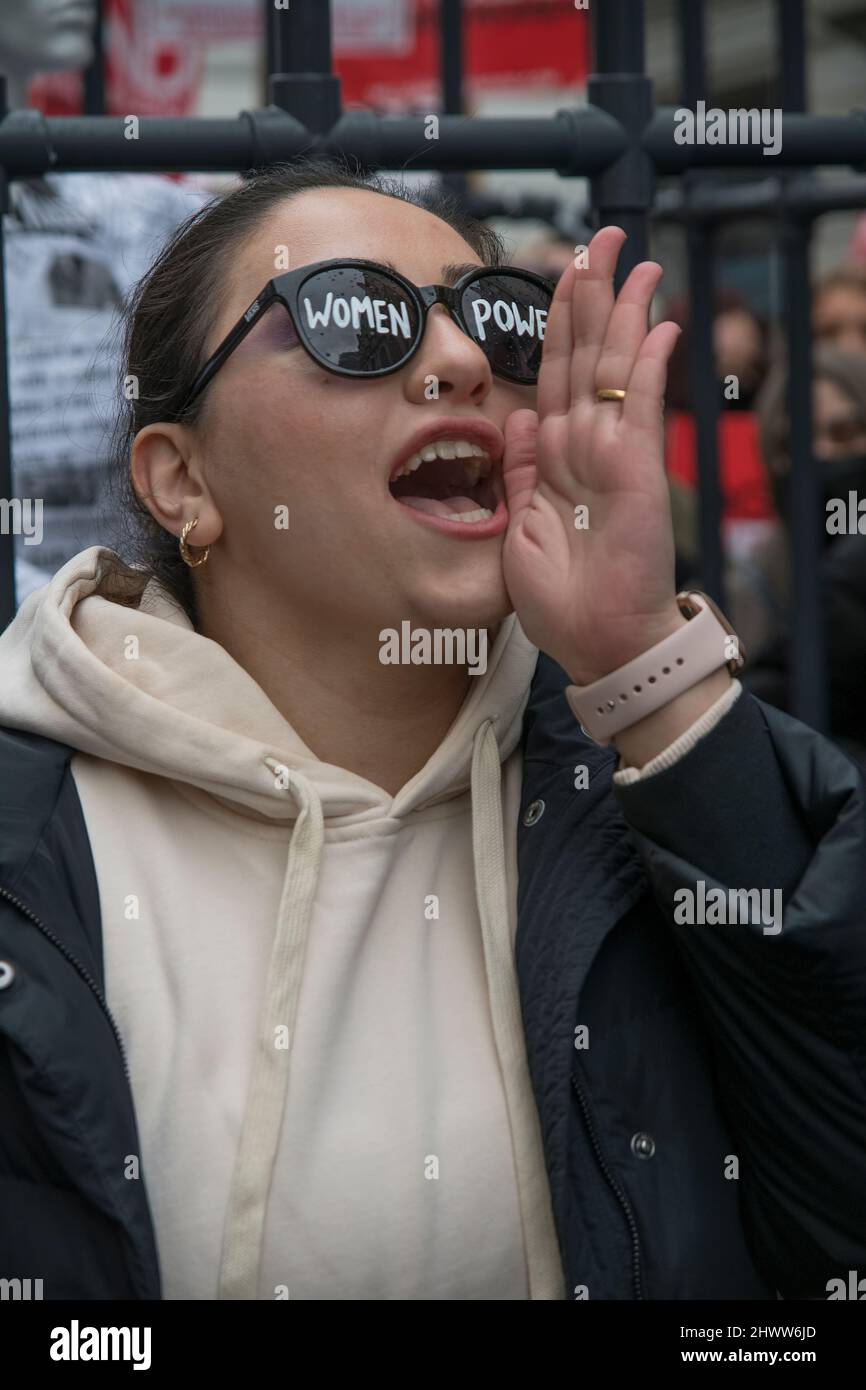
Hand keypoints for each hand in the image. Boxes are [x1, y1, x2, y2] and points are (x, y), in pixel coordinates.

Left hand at [501, 226, 684, 686]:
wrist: (601, 644)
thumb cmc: (562, 600)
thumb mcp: (520, 525)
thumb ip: (522, 466)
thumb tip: (518, 415)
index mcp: (553, 457)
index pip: (555, 374)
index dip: (558, 322)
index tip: (563, 274)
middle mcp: (584, 445)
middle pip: (584, 353)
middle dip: (590, 292)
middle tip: (601, 236)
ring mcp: (613, 452)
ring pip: (611, 364)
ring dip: (619, 308)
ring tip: (629, 255)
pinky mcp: (637, 466)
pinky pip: (639, 400)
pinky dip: (646, 358)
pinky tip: (656, 318)